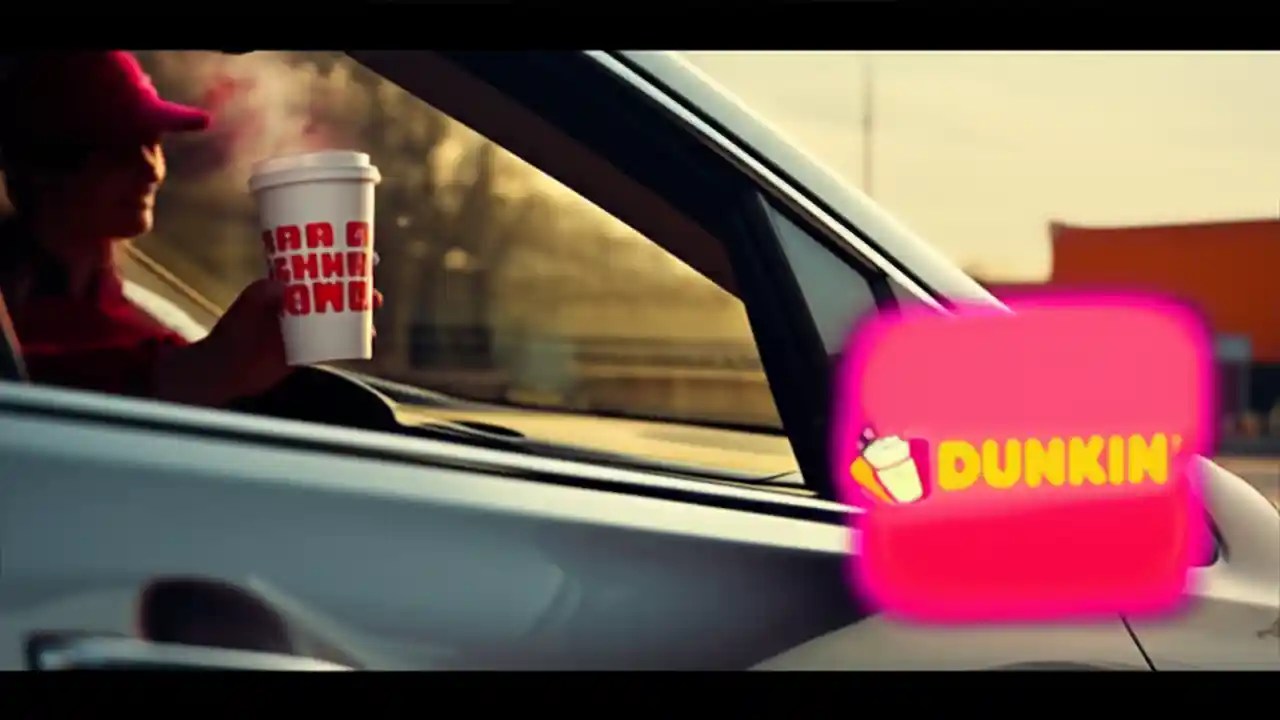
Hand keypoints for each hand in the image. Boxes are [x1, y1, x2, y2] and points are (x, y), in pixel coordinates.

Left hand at [153, 279, 382, 406]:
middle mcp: (305, 302)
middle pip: (341, 289)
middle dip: (362, 288)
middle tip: (375, 292)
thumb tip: (282, 285)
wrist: (226, 368)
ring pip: (345, 315)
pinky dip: (356, 340)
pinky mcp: (312, 349)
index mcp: (291, 284)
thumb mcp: (245, 308)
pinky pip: (339, 342)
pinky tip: (368, 340)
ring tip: (373, 319)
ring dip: (363, 314)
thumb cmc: (232, 332)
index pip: (322, 265)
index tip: (365, 255)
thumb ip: (260, 294)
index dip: (345, 258)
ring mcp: (310, 326)